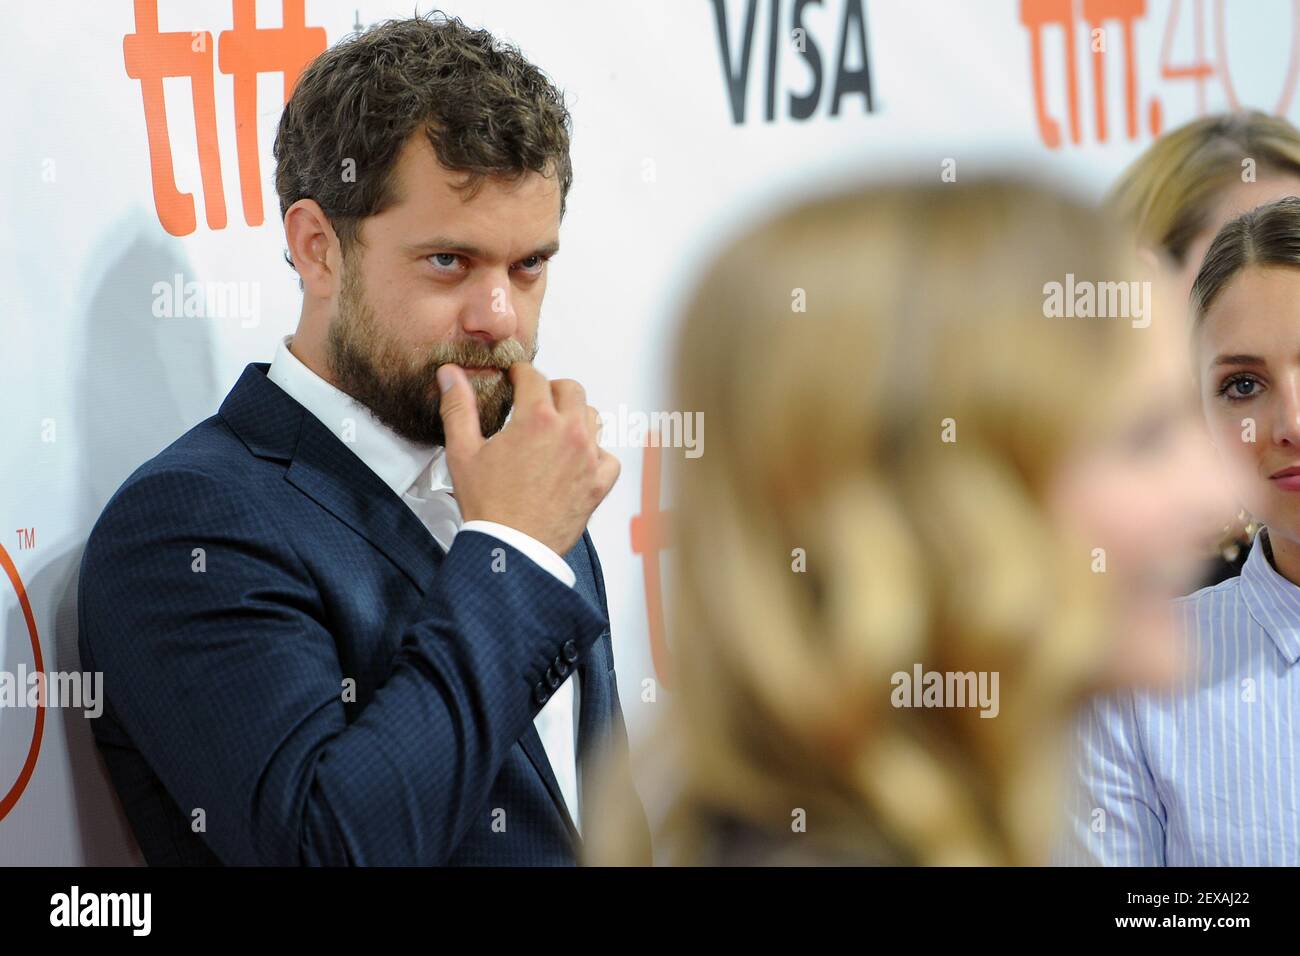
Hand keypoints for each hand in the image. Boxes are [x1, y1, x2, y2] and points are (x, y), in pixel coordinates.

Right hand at [436, 362, 619, 556]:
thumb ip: (459, 407)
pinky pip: (609, 456)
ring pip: (592, 418)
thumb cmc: (488, 505)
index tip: (516, 378)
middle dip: (552, 389)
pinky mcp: (599, 483)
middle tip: (535, 401)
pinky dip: (596, 454)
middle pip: (571, 389)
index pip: (534, 376)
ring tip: (554, 430)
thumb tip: (450, 375)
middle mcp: (569, 432)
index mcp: (536, 419)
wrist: (511, 549)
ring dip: (575, 417)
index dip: (521, 373)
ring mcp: (589, 458)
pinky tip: (577, 461)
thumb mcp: (462, 451)